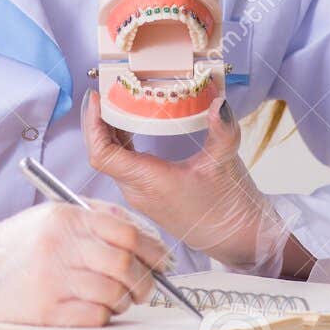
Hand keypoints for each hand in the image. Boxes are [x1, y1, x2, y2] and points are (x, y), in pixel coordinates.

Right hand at [0, 200, 171, 326]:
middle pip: (125, 264)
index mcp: (64, 219)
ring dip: (125, 300)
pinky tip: (97, 309)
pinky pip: (95, 317)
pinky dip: (105, 316)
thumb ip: (95, 217)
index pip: (126, 232)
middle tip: (147, 286)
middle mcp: (59, 247)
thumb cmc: (16, 245)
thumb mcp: (52, 216)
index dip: (153, 248)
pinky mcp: (45, 312)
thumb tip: (142, 232)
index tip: (162, 260)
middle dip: (145, 279)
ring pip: (114, 293)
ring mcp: (51, 281)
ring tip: (118, 298)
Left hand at [82, 89, 292, 275]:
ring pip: (112, 158)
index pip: (101, 155)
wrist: (237, 239)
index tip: (96, 98)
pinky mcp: (148, 193)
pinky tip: (130, 123)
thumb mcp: (226, 162)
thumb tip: (219, 101)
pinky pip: (124, 164)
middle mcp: (138, 190)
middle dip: (98, 120)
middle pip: (102, 153)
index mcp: (149, 182)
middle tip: (105, 90)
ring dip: (108, 130)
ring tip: (115, 100)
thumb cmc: (229, 207)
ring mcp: (141, 193)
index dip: (92, 125)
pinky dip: (121, 141)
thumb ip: (222, 129)